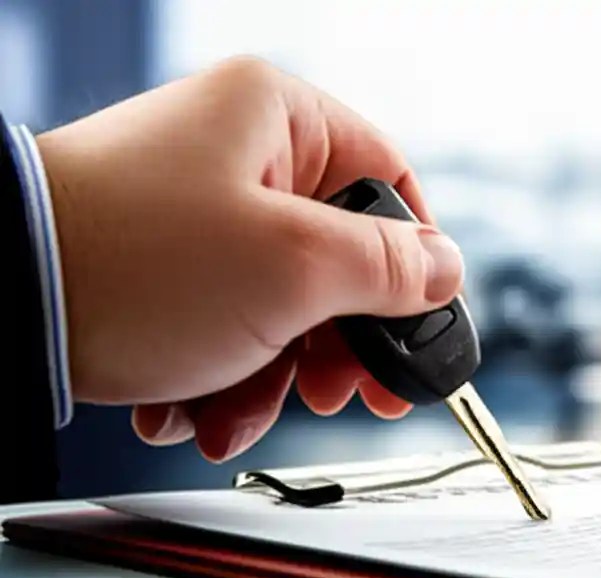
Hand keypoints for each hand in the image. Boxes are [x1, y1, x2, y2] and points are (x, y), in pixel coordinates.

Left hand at [36, 56, 463, 461]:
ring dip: (267, 376)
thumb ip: (391, 271)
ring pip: (277, 302)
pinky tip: (189, 408)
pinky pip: (219, 319)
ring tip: (233, 415)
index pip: (389, 184)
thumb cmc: (136, 262)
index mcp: (280, 120)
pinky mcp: (152, 261)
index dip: (413, 266)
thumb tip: (446, 271)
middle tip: (337, 393)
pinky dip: (215, 374)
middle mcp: (236, 153)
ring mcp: (189, 208)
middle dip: (332, 344)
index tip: (416, 333)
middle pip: (333, 257)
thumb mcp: (296, 268)